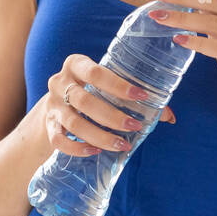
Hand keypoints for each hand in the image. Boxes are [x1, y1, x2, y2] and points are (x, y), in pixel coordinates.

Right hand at [43, 53, 176, 156]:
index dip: (119, 85)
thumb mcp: (105, 86)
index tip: (142, 95)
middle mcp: (59, 82)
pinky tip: (95, 151)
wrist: (56, 103)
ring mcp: (52, 105)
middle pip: (84, 101)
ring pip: (74, 123)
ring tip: (122, 145)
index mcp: (76, 64)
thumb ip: (133, 97)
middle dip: (112, 116)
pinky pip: (59, 140)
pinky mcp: (48, 125)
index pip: (96, 73)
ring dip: (100, 136)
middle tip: (134, 126)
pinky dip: (77, 148)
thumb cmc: (91, 91)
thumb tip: (168, 116)